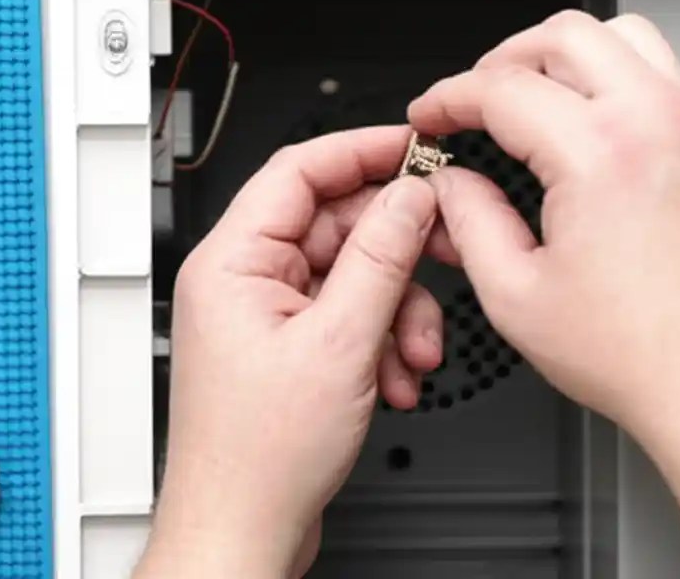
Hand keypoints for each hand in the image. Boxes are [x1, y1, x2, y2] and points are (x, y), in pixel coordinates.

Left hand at [135, 126, 449, 577]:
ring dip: (397, 311)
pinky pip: (348, 317)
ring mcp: (267, 317)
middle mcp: (244, 282)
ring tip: (414, 353)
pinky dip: (381, 342)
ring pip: (352, 276)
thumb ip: (381, 258)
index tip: (416, 148)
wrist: (243, 530)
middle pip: (336, 225)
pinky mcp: (289, 350)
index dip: (362, 151)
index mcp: (233, 262)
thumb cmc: (258, 457)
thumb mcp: (340, 342)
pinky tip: (395, 380)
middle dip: (398, 255)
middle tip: (446, 256)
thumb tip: (409, 195)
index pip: (299, 171)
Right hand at [407, 11, 679, 438]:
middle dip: (501, 59)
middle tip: (471, 100)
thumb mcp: (515, 296)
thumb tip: (450, 186)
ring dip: (562, 53)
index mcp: (598, 153)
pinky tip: (585, 119)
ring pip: (621, 35)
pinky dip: (611, 72)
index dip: (448, 97)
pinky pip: (659, 70)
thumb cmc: (638, 355)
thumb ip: (469, 222)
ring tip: (528, 93)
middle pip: (563, 35)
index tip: (430, 117)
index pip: (502, 86)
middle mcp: (654, 123)